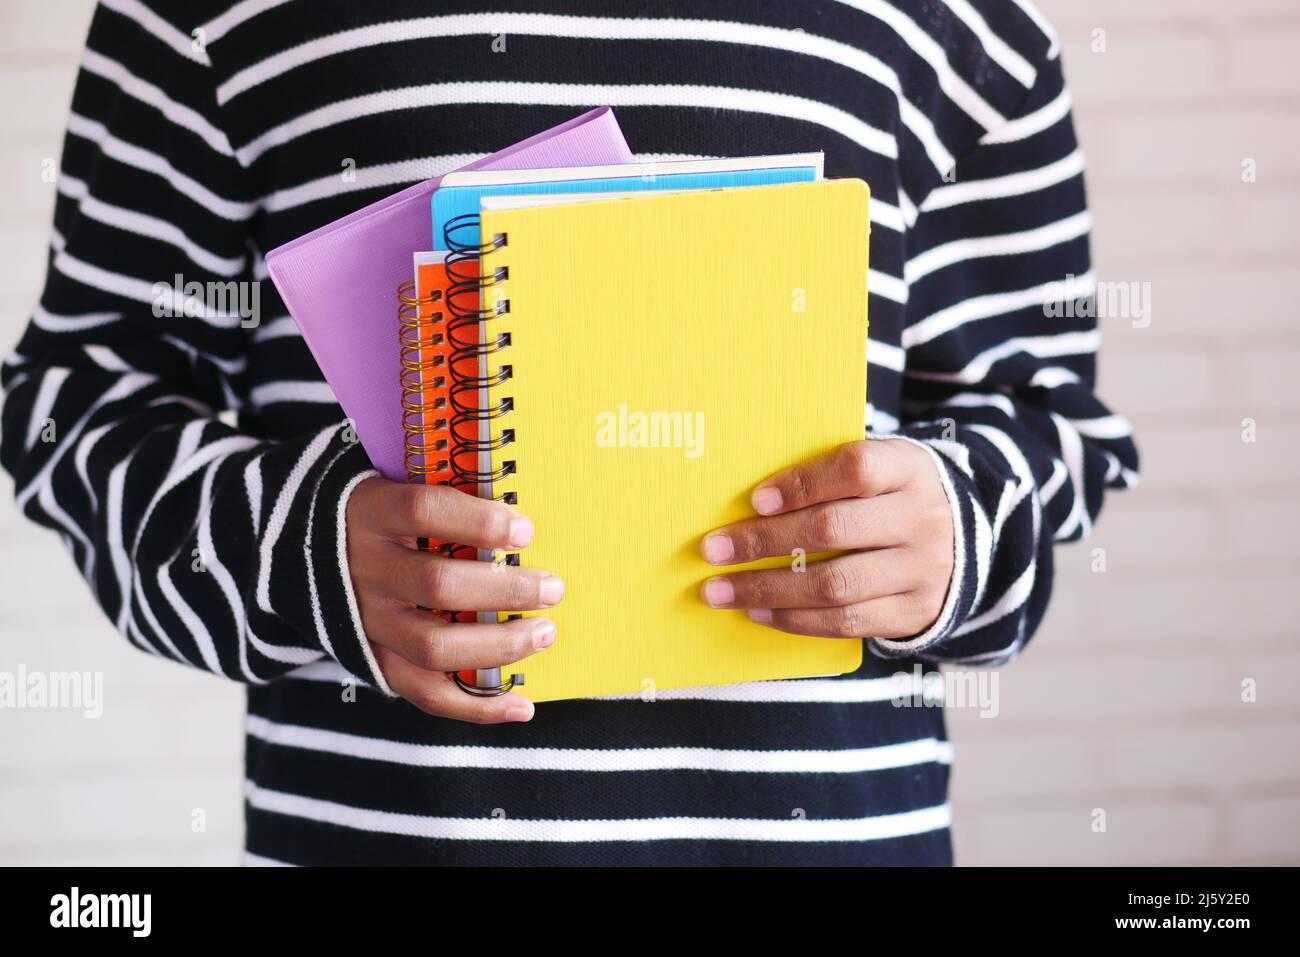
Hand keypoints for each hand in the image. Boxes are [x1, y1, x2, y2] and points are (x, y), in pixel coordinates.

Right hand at [345, 477, 562, 722]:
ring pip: (433, 647)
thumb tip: (524, 521)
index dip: (479, 522)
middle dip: (504, 590)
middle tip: (552, 589)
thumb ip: (450, 500)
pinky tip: (521, 706)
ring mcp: (368, 622)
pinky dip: (477, 707)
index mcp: (373, 512)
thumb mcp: (398, 488)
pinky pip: (426, 694)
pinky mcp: (375, 661)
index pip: (423, 511)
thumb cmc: (382, 516)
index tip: (525, 532)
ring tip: (543, 634)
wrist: (306, 552)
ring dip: (498, 646)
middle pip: (436, 584)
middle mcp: (365, 569)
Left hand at [699, 439, 953, 639]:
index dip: (802, 483)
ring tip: (721, 591)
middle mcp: (921, 518)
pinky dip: (795, 620)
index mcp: (908, 468)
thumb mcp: (878, 469)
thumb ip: (827, 474)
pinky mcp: (914, 612)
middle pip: (834, 530)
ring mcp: (922, 570)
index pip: (855, 469)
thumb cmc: (890, 496)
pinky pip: (847, 623)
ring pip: (834, 585)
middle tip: (712, 550)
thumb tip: (746, 499)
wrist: (961, 540)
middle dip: (764, 542)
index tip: (754, 500)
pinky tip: (758, 612)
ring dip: (768, 589)